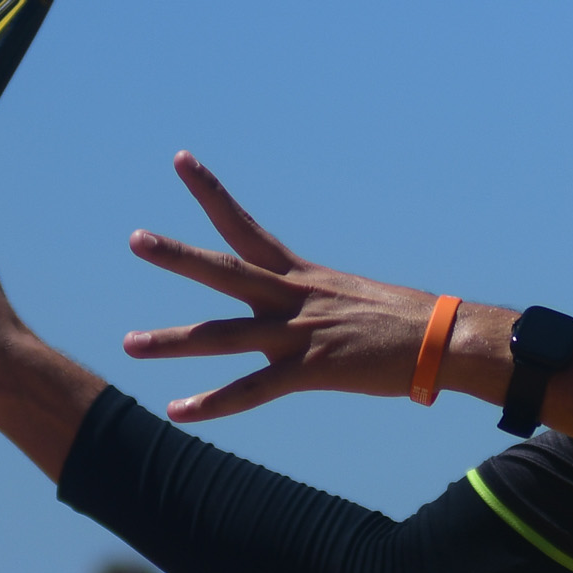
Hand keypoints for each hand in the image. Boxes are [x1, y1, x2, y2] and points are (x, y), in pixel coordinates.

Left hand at [124, 152, 438, 421]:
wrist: (443, 339)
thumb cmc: (404, 321)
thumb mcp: (350, 300)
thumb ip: (315, 303)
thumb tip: (306, 309)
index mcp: (301, 276)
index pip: (246, 227)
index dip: (212, 194)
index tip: (182, 161)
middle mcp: (294, 298)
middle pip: (224, 271)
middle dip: (177, 255)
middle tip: (135, 239)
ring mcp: (299, 335)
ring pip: (224, 337)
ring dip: (173, 342)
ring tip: (129, 344)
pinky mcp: (311, 373)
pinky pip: (252, 390)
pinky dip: (213, 404)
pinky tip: (177, 411)